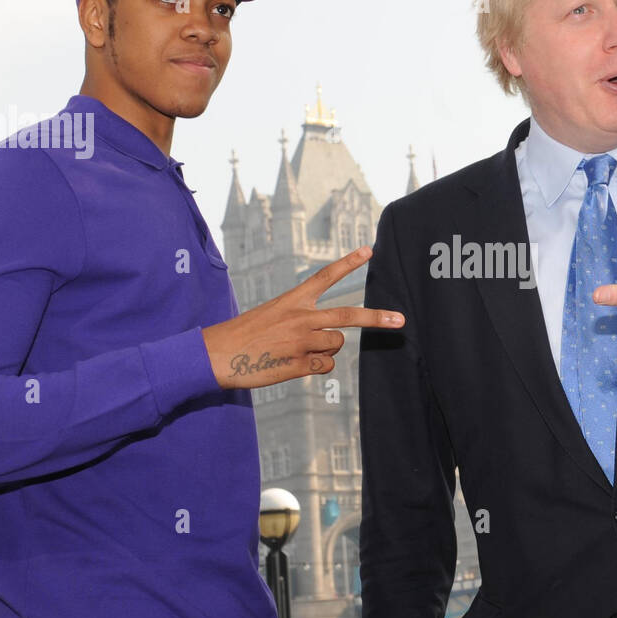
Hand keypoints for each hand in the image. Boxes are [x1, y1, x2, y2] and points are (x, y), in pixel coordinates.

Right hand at [201, 246, 403, 388]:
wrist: (216, 355)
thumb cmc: (245, 335)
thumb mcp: (273, 316)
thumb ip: (304, 322)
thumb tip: (332, 340)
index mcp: (292, 301)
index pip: (325, 276)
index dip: (349, 263)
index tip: (370, 250)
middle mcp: (300, 318)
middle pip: (348, 316)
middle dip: (377, 318)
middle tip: (400, 320)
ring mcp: (301, 343)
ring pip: (335, 345)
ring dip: (326, 349)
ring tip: (296, 349)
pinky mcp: (299, 365)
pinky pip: (325, 366)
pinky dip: (316, 367)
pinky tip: (292, 363)